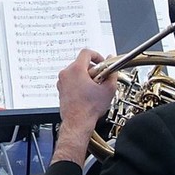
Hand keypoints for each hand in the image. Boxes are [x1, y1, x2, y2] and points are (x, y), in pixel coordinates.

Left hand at [51, 49, 117, 164]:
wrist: (78, 122)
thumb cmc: (89, 108)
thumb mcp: (108, 89)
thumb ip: (112, 74)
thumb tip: (113, 68)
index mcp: (76, 70)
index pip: (86, 52)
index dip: (97, 56)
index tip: (102, 63)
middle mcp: (66, 74)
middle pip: (81, 63)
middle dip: (93, 69)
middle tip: (101, 78)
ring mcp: (62, 82)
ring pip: (76, 72)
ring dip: (86, 77)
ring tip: (94, 88)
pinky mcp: (61, 89)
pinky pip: (71, 80)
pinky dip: (79, 83)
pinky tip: (87, 93)